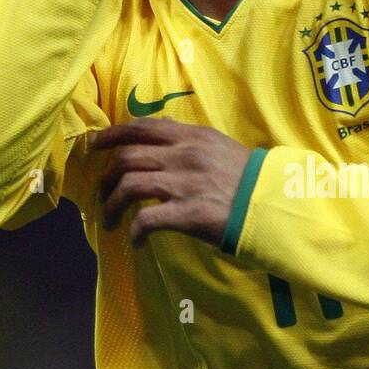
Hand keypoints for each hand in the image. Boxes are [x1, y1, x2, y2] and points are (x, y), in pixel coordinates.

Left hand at [89, 117, 251, 248]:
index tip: (94, 146)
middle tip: (102, 194)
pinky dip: (134, 232)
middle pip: (127, 158)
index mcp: (192, 136)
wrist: (274, 206)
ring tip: (110, 221)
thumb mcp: (220, 146)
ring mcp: (185, 184)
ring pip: (129, 186)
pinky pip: (146, 220)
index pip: (141, 128)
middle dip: (106, 178)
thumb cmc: (249, 179)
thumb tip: (161, 126)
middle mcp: (185, 155)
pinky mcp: (189, 214)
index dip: (112, 135)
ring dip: (111, 205)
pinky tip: (135, 242)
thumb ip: (189, 137)